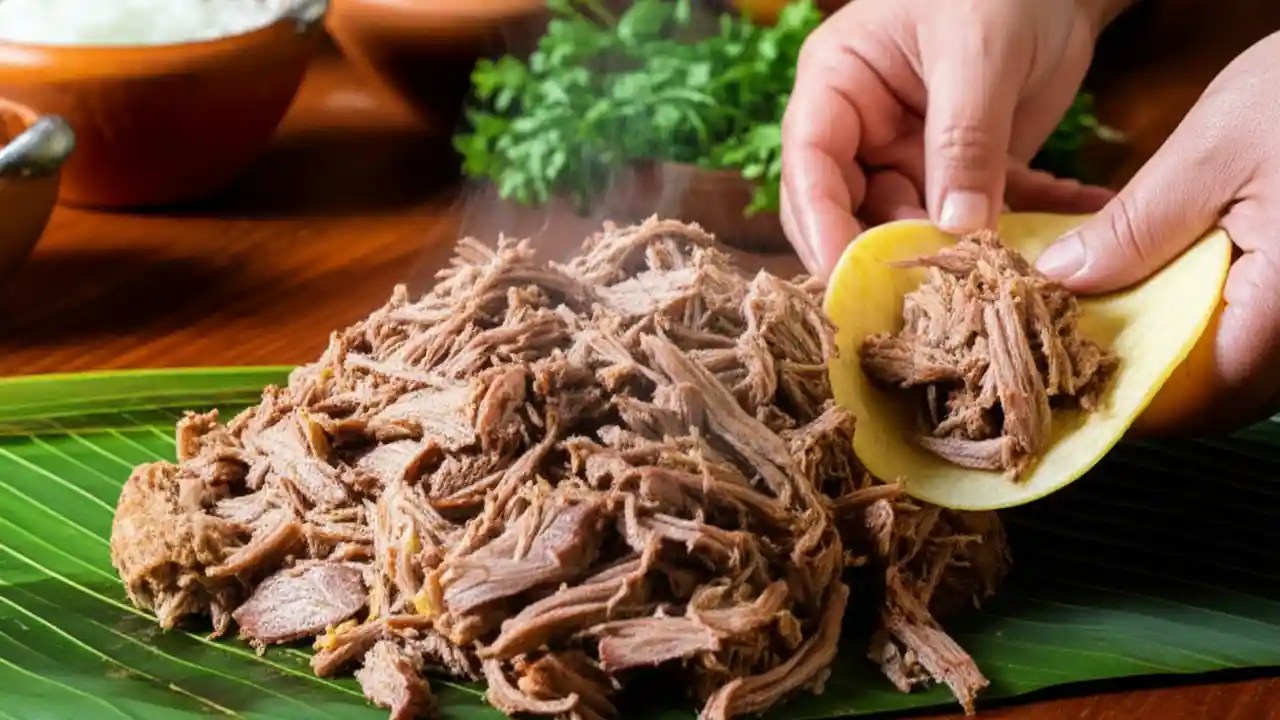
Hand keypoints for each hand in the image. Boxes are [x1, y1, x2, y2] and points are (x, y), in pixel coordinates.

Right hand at [781, 0, 1122, 275]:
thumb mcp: (979, 55)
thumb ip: (964, 141)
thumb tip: (956, 232)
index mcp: (837, 87)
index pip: (809, 168)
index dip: (820, 226)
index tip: (847, 279)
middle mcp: (862, 131)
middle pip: (847, 211)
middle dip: (881, 253)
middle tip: (922, 295)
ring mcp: (908, 157)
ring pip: (906, 229)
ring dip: (946, 257)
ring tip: (990, 276)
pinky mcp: (959, 176)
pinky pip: (970, 220)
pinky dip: (1008, 236)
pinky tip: (1048, 251)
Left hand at [1036, 31, 1279, 433]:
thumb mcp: (1214, 151)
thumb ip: (1137, 227)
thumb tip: (1061, 281)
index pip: (1208, 393)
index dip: (1136, 403)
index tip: (1073, 389)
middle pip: (1226, 391)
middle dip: (1151, 383)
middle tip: (1081, 357)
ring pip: (1244, 368)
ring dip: (1178, 359)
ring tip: (1111, 328)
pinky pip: (1258, 334)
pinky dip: (1206, 328)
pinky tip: (1160, 300)